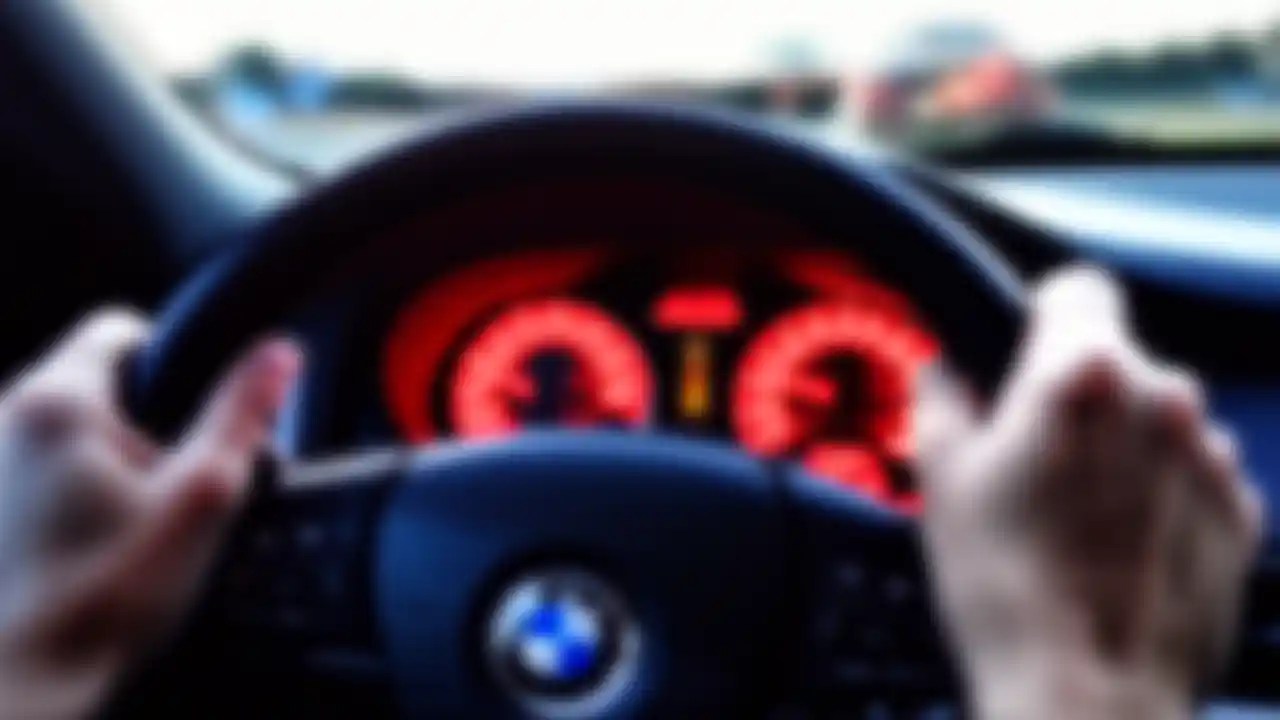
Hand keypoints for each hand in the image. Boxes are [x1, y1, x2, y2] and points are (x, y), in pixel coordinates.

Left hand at [0, 309, 299, 718]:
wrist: (25, 682)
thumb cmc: (104, 595)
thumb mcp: (202, 496)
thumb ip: (242, 414)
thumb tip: (279, 352)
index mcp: (58, 402)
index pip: (120, 328)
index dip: (175, 358)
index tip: (196, 413)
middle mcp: (2, 420)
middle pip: (94, 382)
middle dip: (143, 424)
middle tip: (171, 486)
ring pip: (66, 432)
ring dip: (105, 462)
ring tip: (131, 525)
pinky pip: (37, 473)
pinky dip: (70, 494)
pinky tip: (92, 547)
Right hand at [916, 268, 1262, 719]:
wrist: (1085, 693)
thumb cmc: (1002, 583)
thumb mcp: (937, 474)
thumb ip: (940, 394)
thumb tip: (950, 372)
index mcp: (1084, 372)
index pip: (1078, 287)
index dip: (1041, 314)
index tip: (1022, 352)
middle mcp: (1164, 398)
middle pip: (1118, 363)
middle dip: (1079, 396)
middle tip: (1033, 462)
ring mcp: (1212, 458)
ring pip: (1159, 420)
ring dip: (1125, 447)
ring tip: (1079, 518)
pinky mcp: (1241, 516)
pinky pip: (1194, 477)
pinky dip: (1161, 496)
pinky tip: (1120, 549)